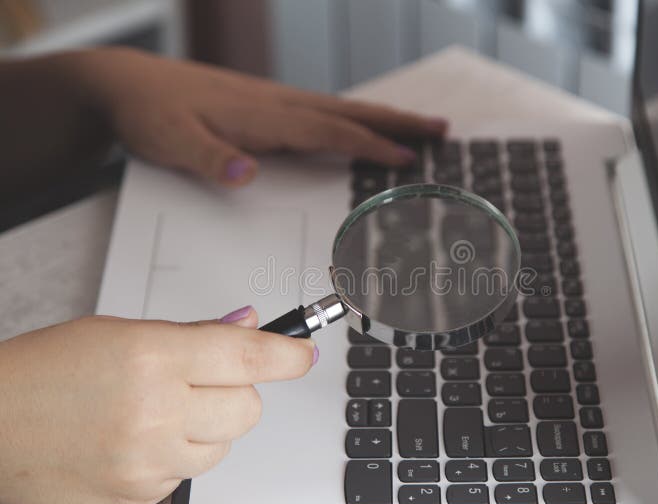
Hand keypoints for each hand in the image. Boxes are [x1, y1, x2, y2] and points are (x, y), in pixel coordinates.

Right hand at [0, 306, 314, 503]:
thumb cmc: (45, 372)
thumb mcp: (120, 332)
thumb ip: (194, 333)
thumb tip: (248, 324)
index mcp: (151, 359)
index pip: (247, 357)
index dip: (286, 354)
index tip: (303, 354)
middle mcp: (154, 414)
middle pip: (249, 409)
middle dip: (238, 393)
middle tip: (202, 383)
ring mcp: (146, 464)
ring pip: (223, 447)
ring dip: (206, 428)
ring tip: (156, 413)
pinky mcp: (136, 499)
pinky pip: (186, 476)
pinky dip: (174, 458)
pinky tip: (135, 441)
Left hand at [73, 47, 445, 185]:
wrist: (127, 85)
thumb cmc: (149, 114)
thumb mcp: (170, 141)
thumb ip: (209, 157)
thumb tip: (249, 173)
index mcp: (262, 115)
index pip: (326, 129)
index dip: (367, 144)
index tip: (405, 159)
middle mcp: (276, 103)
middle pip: (348, 111)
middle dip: (397, 122)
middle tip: (440, 130)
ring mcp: (274, 102)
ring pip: (340, 108)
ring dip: (382, 117)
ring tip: (418, 128)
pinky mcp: (267, 106)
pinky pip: (323, 111)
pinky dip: (354, 118)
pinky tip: (360, 126)